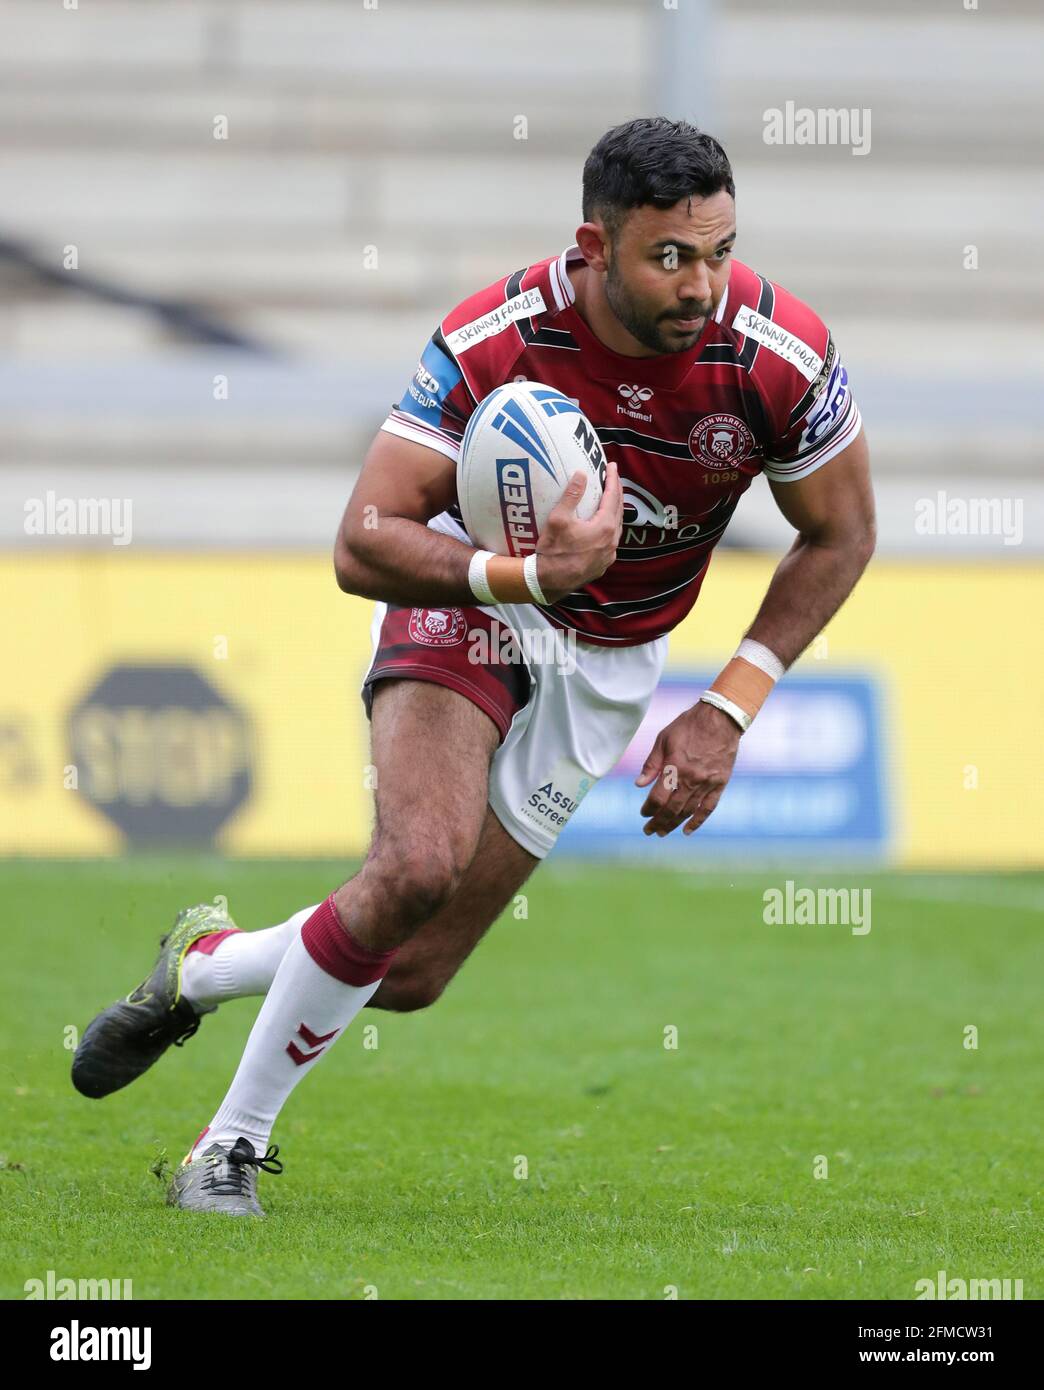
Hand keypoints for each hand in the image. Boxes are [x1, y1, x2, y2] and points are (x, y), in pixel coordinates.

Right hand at [535, 460, 622, 603]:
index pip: (613, 497)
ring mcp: (608, 555)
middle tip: (613, 478)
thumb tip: (581, 474)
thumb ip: (572, 495)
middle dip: (617, 492)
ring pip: (617, 528)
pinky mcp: (602, 565)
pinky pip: (611, 541)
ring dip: (615, 511)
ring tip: (610, 500)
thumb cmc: (552, 551)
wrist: (548, 582)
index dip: (612, 479)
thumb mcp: (558, 519)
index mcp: (605, 527)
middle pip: (619, 511)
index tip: (611, 466)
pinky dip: (610, 528)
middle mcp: (612, 541)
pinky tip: (603, 526)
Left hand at [635, 701, 740, 836]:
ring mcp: (707, 783)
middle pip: (671, 809)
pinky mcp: (720, 784)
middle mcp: (691, 779)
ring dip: (673, 824)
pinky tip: (687, 831)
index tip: (643, 813)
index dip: (648, 809)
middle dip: (658, 822)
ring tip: (663, 832)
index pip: (657, 797)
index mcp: (674, 767)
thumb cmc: (688, 725)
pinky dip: (697, 821)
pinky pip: (708, 808)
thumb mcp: (664, 739)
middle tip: (649, 831)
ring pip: (688, 811)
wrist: (721, 718)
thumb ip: (652, 764)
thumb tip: (639, 784)